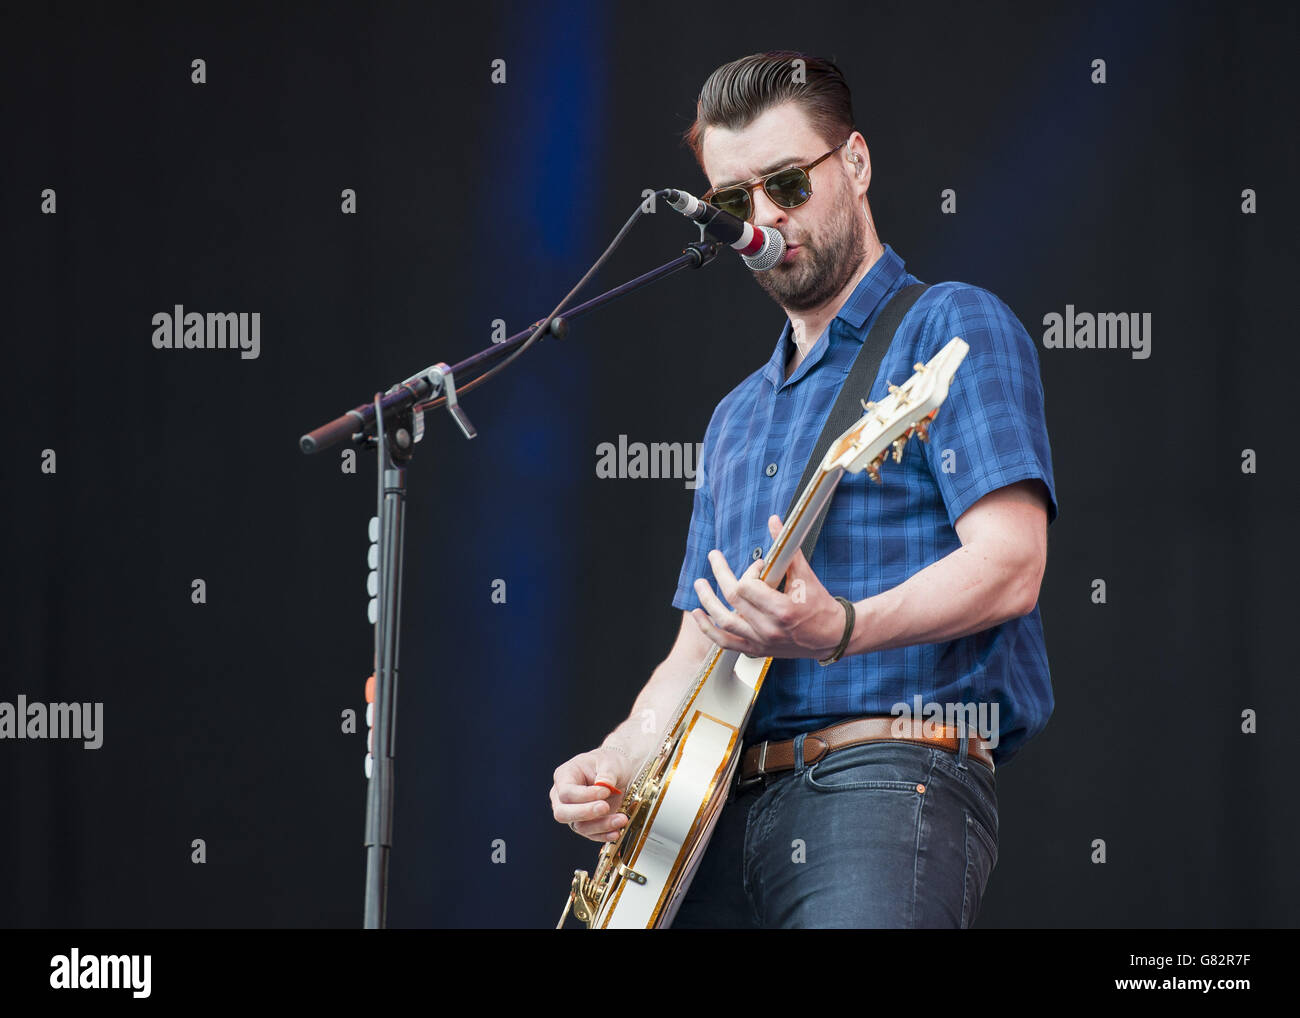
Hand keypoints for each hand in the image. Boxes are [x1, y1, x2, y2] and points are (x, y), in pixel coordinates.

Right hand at [550, 745, 635, 841]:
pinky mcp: (585, 823)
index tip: (606, 791)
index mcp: (564, 776)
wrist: (618, 772)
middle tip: (605, 807)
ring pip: (579, 826)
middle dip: (585, 813)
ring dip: (601, 825)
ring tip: (621, 819)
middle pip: (563, 813)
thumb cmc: (609, 763)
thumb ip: (606, 774)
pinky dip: (604, 835)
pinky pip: (590, 834)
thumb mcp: (610, 762)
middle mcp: (562, 797)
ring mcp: (572, 812)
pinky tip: (617, 831)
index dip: (585, 795)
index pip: (566, 792)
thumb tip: (603, 787)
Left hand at [690, 514, 847, 659]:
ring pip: (724, 621)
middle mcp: (769, 629)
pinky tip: (699, 615)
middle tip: (714, 558)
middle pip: (734, 599)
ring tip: (699, 584)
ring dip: (707, 601)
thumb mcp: (806, 574)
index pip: (749, 586)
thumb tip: (774, 521)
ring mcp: (761, 641)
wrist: (831, 637)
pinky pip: (726, 643)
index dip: (750, 571)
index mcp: (782, 610)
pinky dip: (709, 630)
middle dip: (721, 575)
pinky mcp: (757, 649)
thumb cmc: (820, 605)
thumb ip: (787, 548)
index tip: (761, 567)